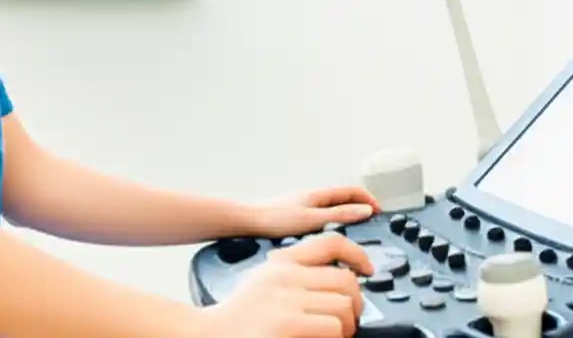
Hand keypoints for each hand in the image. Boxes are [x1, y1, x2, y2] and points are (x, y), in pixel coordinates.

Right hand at [194, 233, 374, 337]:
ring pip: (344, 307)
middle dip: (355, 305)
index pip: (331, 244)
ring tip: (334, 337)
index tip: (366, 270)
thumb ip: (293, 277)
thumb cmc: (234, 320)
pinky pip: (334, 328)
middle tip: (348, 322)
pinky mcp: (288, 325)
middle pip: (346, 281)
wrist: (206, 337)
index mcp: (280, 263)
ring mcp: (287, 301)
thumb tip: (337, 282)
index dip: (357, 256)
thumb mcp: (263, 284)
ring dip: (346, 328)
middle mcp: (285, 277)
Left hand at [250, 185, 382, 238]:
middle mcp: (309, 197)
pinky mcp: (292, 216)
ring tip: (353, 227)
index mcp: (317, 195)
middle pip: (341, 197)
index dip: (367, 199)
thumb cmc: (275, 220)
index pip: (350, 191)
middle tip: (371, 219)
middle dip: (358, 205)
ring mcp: (300, 205)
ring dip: (345, 212)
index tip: (380, 211)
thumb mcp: (312, 220)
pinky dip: (331, 220)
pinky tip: (327, 234)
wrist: (247, 222)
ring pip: (329, 206)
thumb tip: (366, 210)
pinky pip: (319, 214)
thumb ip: (339, 216)